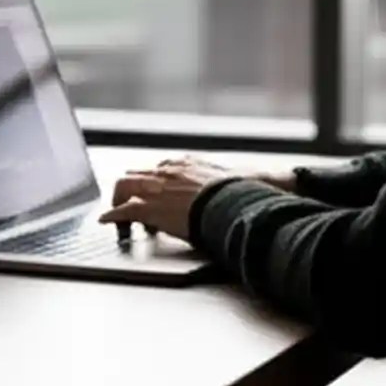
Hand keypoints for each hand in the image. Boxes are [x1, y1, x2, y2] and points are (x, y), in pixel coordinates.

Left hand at [98, 156, 242, 241]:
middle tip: (127, 200)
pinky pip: (122, 211)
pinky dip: (112, 216)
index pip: (162, 167)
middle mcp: (166, 171)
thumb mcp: (240, 179)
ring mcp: (154, 188)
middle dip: (130, 187)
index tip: (154, 189)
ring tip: (116, 212)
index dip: (155, 181)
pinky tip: (106, 221)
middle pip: (137, 173)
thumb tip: (278, 180)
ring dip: (118, 199)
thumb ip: (240, 179)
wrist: (230, 202)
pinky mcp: (148, 207)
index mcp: (186, 164)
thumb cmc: (239, 194)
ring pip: (124, 186)